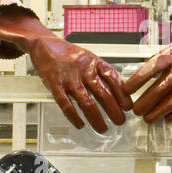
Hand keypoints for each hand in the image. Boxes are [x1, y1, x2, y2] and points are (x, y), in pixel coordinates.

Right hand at [0, 7, 129, 132]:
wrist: (44, 44)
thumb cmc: (67, 54)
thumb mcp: (89, 58)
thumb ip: (101, 72)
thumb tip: (118, 89)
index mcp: (94, 62)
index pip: (113, 78)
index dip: (122, 94)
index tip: (128, 106)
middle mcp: (83, 70)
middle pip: (103, 93)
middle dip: (113, 110)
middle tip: (119, 121)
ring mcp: (69, 78)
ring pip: (86, 102)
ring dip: (96, 118)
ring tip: (102, 128)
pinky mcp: (55, 85)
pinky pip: (66, 104)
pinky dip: (74, 117)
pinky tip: (80, 124)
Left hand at [124, 5, 171, 122]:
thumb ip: (164, 55)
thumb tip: (145, 66)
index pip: (148, 69)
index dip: (135, 82)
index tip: (126, 90)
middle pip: (157, 90)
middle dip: (144, 103)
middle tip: (136, 110)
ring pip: (171, 102)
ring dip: (157, 112)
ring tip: (148, 118)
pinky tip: (169, 117)